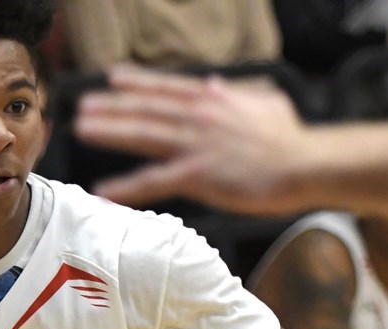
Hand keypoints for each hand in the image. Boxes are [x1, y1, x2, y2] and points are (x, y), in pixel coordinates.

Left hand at [75, 65, 308, 212]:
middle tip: (82, 106)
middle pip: (147, 109)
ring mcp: (196, 145)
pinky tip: (104, 191)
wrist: (305, 164)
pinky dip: (127, 186)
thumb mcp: (264, 103)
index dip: (138, 82)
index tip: (112, 78)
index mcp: (214, 100)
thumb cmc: (290, 138)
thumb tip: (215, 84)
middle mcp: (199, 117)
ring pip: (144, 136)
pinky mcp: (198, 175)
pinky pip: (155, 180)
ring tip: (83, 130)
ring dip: (111, 131)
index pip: (167, 88)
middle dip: (112, 106)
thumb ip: (236, 93)